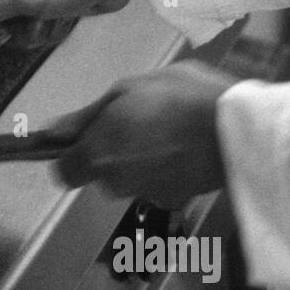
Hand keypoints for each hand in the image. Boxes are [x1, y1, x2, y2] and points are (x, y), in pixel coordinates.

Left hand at [51, 61, 239, 207]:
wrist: (236, 130)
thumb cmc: (178, 97)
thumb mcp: (127, 90)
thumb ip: (86, 116)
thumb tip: (52, 133)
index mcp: (97, 154)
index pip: (63, 172)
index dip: (71, 154)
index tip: (88, 136)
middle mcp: (116, 183)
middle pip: (100, 174)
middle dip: (111, 152)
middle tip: (136, 121)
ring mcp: (147, 194)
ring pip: (130, 179)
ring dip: (140, 160)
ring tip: (167, 130)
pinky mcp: (175, 200)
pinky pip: (159, 183)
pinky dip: (166, 169)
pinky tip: (185, 146)